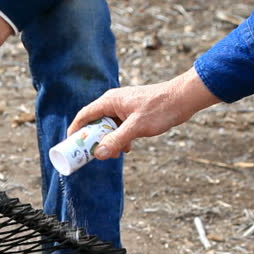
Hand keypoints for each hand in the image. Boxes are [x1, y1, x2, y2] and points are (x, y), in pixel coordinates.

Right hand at [67, 68, 220, 159]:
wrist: (184, 98)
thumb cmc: (160, 108)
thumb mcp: (136, 127)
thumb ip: (117, 140)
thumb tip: (98, 154)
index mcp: (109, 101)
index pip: (84, 115)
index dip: (75, 130)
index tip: (69, 145)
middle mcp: (114, 103)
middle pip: (95, 123)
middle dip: (94, 140)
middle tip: (91, 155)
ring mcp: (124, 108)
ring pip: (108, 127)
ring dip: (109, 141)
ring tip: (114, 154)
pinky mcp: (133, 113)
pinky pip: (120, 128)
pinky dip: (120, 139)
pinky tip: (128, 148)